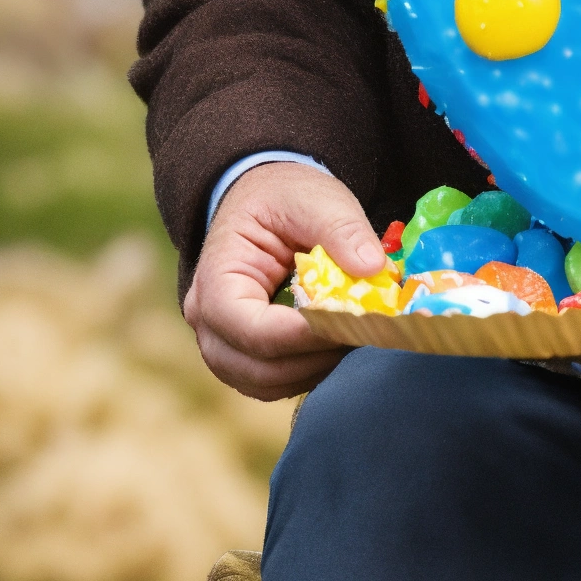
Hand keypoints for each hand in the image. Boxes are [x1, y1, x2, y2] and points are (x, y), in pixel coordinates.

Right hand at [184, 161, 384, 399]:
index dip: (303, 335)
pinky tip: (338, 342)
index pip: (250, 328)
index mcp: (215, 279)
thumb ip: (342, 229)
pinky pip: (275, 382)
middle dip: (316, 355)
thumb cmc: (283, 198)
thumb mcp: (314, 198)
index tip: (351, 322)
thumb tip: (372, 268)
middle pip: (257, 366)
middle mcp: (207, 321)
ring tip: (354, 333)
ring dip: (315, 367)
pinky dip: (310, 370)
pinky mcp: (245, 356)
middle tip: (365, 329)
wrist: (265, 201)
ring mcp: (223, 344)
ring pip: (267, 382)